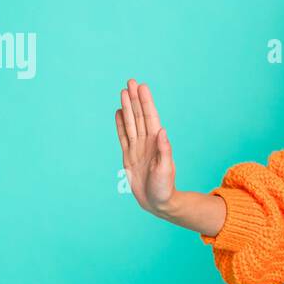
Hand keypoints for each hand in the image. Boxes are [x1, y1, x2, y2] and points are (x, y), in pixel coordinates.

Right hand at [115, 79, 176, 215]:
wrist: (157, 202)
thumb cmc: (164, 188)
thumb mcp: (165, 169)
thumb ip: (164, 150)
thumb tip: (161, 130)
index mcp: (157, 142)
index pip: (150, 117)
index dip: (146, 102)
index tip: (142, 87)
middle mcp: (147, 142)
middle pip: (139, 116)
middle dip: (135, 99)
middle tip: (130, 81)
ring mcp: (137, 148)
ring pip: (130, 123)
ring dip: (127, 108)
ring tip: (123, 92)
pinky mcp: (129, 156)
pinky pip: (123, 137)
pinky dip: (120, 124)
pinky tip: (118, 113)